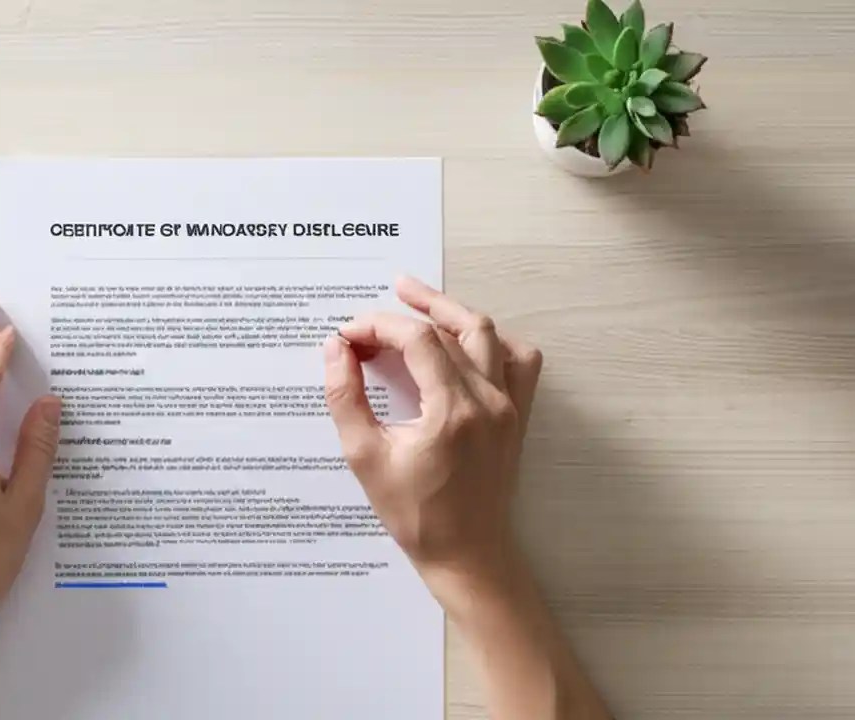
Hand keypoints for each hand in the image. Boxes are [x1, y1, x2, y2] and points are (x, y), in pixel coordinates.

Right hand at [322, 276, 542, 601]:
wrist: (467, 554)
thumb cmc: (415, 515)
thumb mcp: (365, 458)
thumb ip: (345, 398)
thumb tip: (336, 350)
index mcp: (452, 410)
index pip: (416, 340)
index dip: (378, 325)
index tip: (348, 335)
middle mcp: (488, 400)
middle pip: (457, 326)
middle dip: (417, 306)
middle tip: (388, 292)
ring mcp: (509, 406)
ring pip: (488, 335)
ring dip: (454, 313)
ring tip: (422, 303)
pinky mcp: (516, 416)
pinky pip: (518, 360)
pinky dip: (493, 340)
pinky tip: (466, 340)